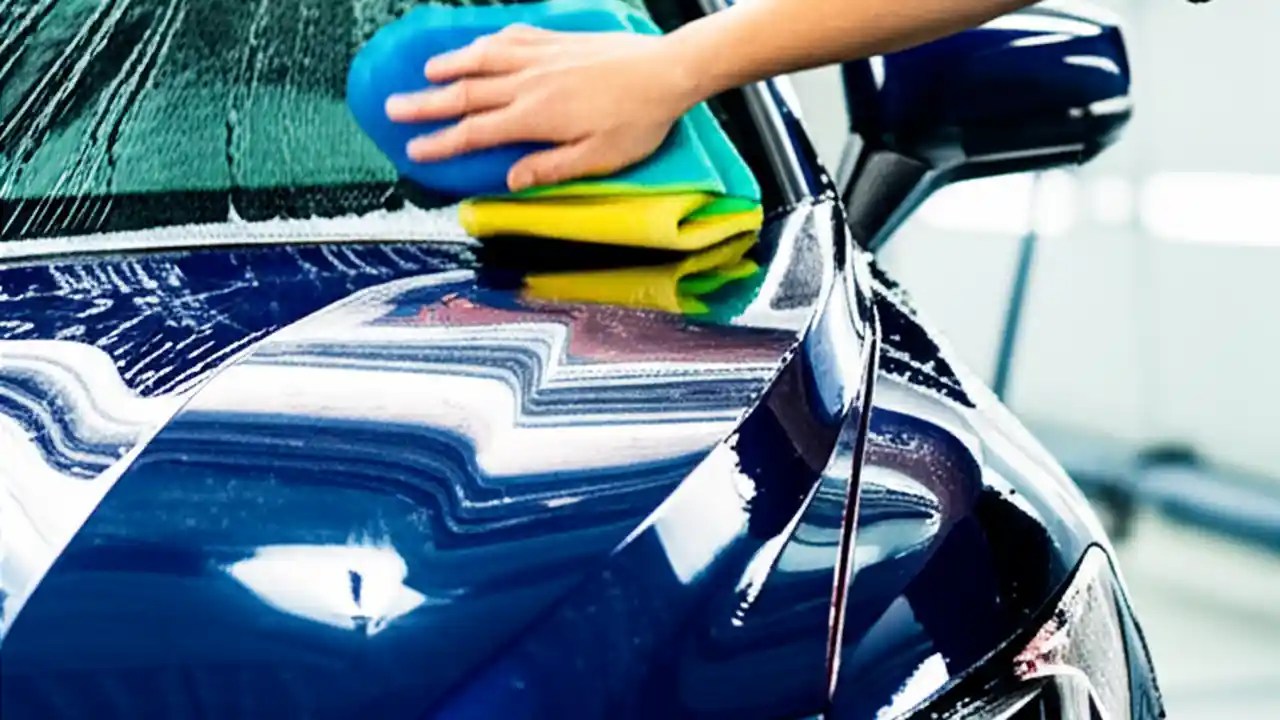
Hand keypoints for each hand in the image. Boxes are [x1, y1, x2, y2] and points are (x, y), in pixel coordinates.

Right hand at [384, 25, 701, 191]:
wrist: (666, 70)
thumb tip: (511, 181)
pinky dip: (487, 43)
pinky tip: (479, 46)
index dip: (440, 143)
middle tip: (393, 109)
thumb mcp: (597, 159)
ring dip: (450, 65)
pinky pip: (511, 37)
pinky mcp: (556, 39)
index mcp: (534, 117)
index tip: (414, 150)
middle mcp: (529, 83)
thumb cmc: (637, 121)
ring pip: (482, 59)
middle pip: (465, 93)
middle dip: (426, 103)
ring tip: (425, 72)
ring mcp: (541, 56)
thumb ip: (550, 169)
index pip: (475, 133)